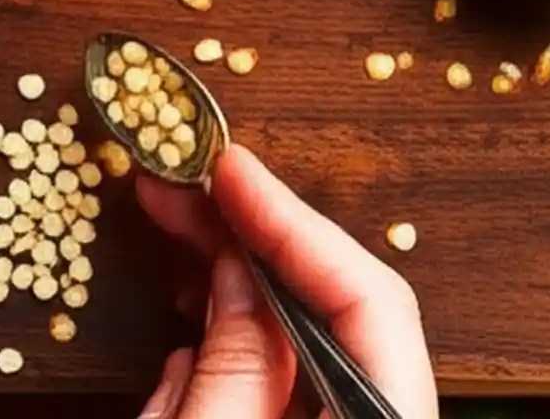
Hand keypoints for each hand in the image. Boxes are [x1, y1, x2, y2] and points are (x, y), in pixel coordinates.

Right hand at [137, 145, 438, 417]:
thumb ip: (232, 374)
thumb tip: (236, 280)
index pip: (368, 298)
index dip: (293, 222)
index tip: (232, 172)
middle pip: (339, 304)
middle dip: (257, 234)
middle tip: (192, 185)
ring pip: (306, 336)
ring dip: (241, 274)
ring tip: (181, 223)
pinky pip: (284, 378)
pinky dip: (238, 334)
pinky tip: (197, 305)